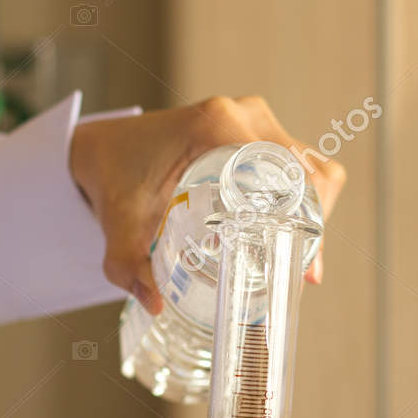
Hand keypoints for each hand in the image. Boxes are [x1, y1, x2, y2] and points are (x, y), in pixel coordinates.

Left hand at [69, 96, 347, 313]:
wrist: (104, 146)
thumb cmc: (113, 177)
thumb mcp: (119, 224)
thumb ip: (128, 264)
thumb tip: (157, 303)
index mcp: (216, 126)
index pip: (285, 172)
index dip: (305, 220)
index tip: (302, 263)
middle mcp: (242, 114)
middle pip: (308, 171)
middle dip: (313, 222)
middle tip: (301, 269)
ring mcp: (252, 117)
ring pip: (310, 165)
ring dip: (312, 209)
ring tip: (296, 253)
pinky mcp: (254, 128)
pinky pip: (296, 161)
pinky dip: (303, 195)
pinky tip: (289, 229)